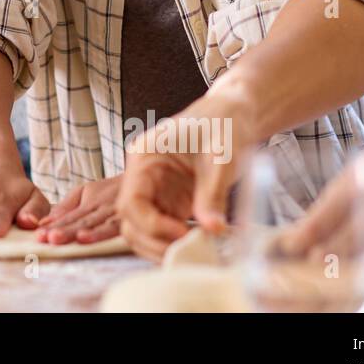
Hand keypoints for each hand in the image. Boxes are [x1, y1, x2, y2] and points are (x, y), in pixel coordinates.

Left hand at [35, 175, 122, 244]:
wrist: (145, 178)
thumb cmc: (112, 190)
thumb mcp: (87, 191)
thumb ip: (67, 207)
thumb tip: (44, 223)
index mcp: (90, 202)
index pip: (69, 217)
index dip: (54, 226)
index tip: (39, 235)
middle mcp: (101, 208)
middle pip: (79, 221)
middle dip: (62, 230)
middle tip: (46, 237)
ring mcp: (115, 212)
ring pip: (93, 224)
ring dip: (75, 232)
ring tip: (59, 238)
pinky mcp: (129, 219)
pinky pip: (114, 228)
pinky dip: (100, 233)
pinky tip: (87, 238)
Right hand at [117, 101, 246, 260]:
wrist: (234, 113)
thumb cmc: (224, 124)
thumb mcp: (222, 156)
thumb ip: (213, 193)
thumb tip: (212, 229)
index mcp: (144, 157)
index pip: (131, 201)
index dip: (152, 225)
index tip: (184, 233)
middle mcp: (143, 176)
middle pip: (130, 221)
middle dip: (154, 241)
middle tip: (187, 251)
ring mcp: (155, 190)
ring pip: (141, 230)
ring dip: (160, 246)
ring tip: (192, 250)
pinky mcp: (170, 201)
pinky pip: (161, 230)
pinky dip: (174, 242)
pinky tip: (197, 244)